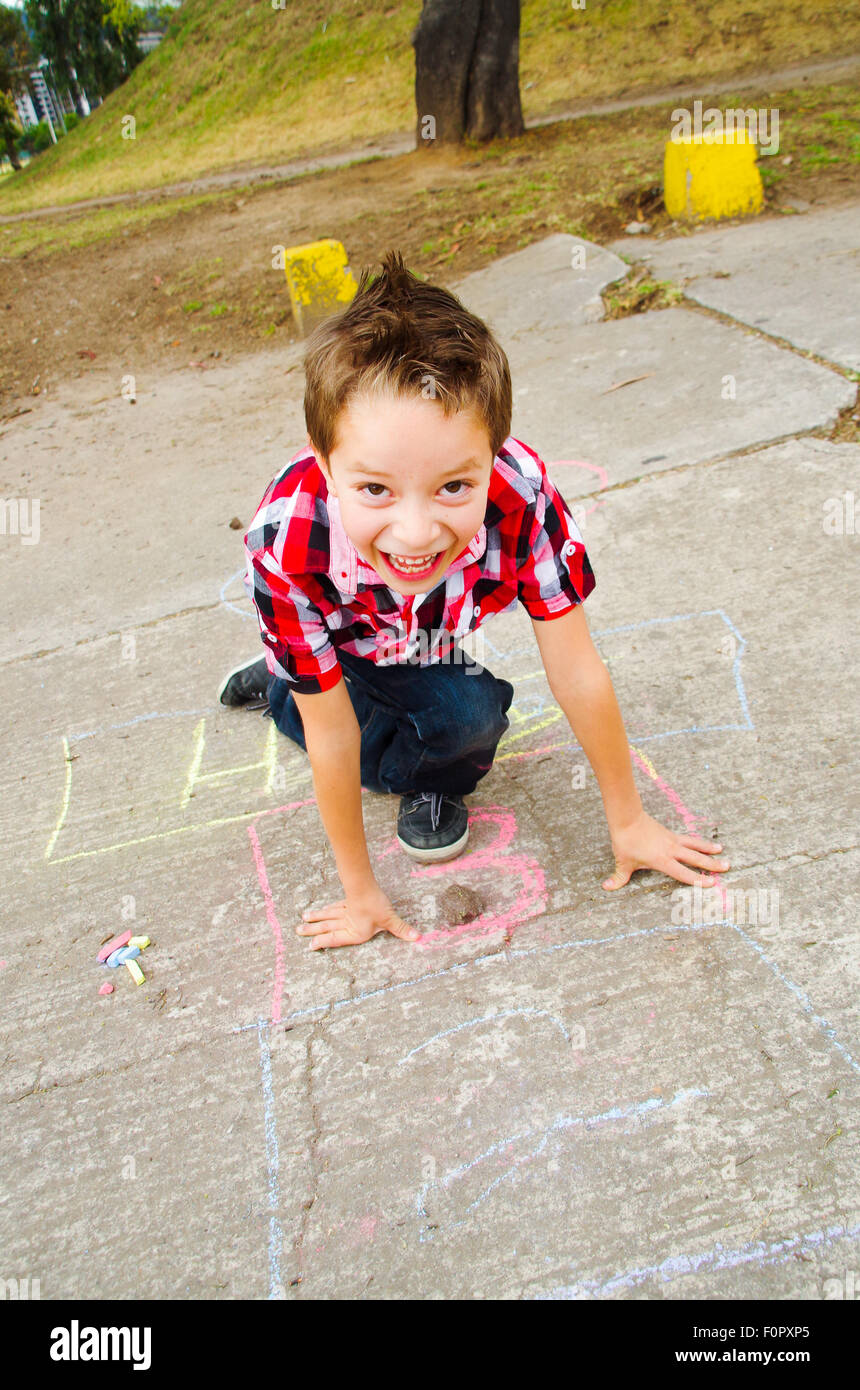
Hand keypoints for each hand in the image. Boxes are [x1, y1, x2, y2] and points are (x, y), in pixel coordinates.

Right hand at [296, 884, 419, 949]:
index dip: (323, 942)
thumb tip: (417, 938)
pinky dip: (326, 908)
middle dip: (313, 931)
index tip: (310, 946)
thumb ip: (401, 930)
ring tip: (303, 920)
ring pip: (327, 916)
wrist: (364, 886)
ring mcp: (344, 911)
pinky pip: (333, 906)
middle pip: (326, 927)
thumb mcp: (389, 920)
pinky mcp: (346, 901)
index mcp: (354, 932)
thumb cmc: (375, 906)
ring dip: (316, 918)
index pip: (335, 939)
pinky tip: (320, 909)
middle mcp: (346, 923)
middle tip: (298, 932)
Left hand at [602, 810, 729, 890]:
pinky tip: (705, 843)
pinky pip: (688, 839)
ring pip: (695, 845)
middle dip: (711, 864)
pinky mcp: (670, 834)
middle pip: (695, 858)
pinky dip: (698, 842)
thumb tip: (607, 888)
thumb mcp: (622, 861)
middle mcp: (671, 850)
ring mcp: (672, 840)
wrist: (627, 818)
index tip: (711, 884)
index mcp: (662, 860)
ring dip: (708, 849)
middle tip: (727, 868)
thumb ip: (618, 877)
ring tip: (722, 852)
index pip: (683, 873)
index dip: (697, 879)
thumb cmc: (626, 841)